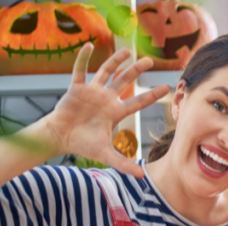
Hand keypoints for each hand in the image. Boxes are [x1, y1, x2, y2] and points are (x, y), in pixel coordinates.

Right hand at [43, 44, 168, 177]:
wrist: (60, 138)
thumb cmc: (83, 144)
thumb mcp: (106, 155)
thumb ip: (123, 164)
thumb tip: (142, 177)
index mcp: (116, 112)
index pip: (138, 101)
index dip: (152, 95)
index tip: (166, 87)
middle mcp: (106, 99)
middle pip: (125, 81)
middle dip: (137, 71)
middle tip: (150, 61)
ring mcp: (92, 92)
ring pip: (107, 72)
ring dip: (116, 61)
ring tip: (127, 51)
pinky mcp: (76, 88)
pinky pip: (80, 70)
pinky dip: (83, 58)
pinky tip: (88, 46)